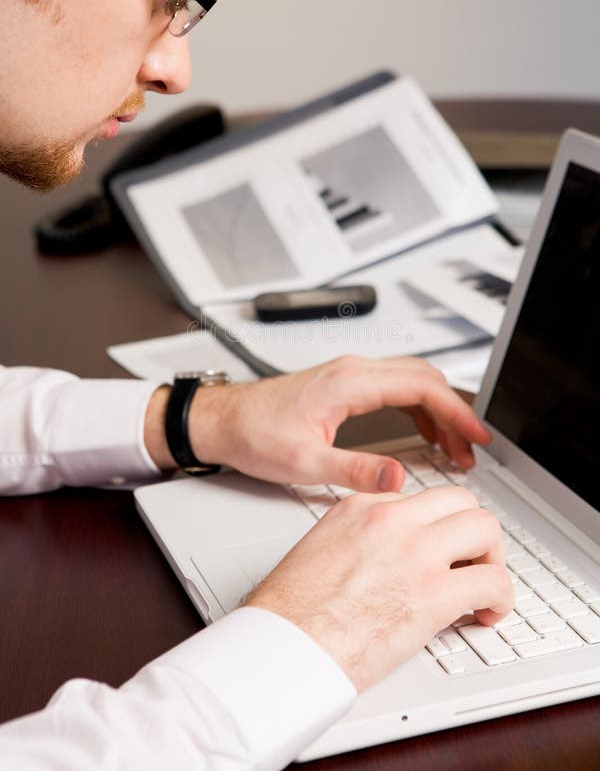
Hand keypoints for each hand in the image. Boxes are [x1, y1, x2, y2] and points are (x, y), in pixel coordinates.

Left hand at [186, 356, 490, 491]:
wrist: (223, 420)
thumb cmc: (254, 433)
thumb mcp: (303, 462)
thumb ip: (355, 470)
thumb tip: (398, 479)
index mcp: (349, 383)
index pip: (421, 386)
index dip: (456, 411)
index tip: (478, 436)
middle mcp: (352, 371)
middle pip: (423, 378)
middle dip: (453, 412)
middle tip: (472, 448)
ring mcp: (348, 375)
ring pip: (410, 381)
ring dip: (437, 411)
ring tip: (454, 448)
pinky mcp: (343, 386)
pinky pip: (393, 389)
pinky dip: (417, 409)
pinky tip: (423, 435)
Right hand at [245, 485, 512, 691]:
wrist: (283, 643)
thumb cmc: (292, 610)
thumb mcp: (321, 546)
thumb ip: (361, 538)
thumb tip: (387, 556)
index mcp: (361, 507)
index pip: (423, 501)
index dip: (439, 530)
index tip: (443, 551)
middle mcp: (392, 520)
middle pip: (462, 502)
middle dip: (475, 534)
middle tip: (473, 562)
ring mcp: (416, 551)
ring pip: (485, 530)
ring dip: (493, 560)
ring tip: (484, 586)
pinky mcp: (433, 593)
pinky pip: (493, 582)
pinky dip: (501, 599)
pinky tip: (488, 613)